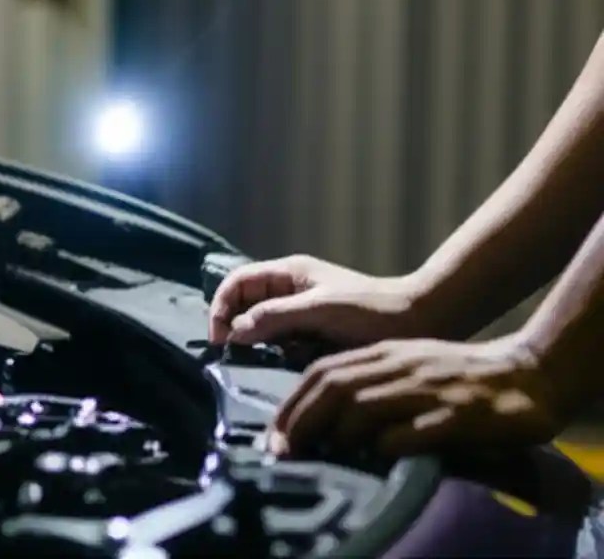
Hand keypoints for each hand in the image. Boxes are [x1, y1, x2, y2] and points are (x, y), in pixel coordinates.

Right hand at [208, 254, 429, 346]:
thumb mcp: (320, 309)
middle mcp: (290, 292)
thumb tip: (235, 331)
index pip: (236, 283)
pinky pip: (282, 346)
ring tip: (261, 364)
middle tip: (236, 358)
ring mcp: (301, 314)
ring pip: (261, 329)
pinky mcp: (313, 337)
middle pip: (244, 306)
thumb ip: (275, 316)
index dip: (221, 307)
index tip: (222, 340)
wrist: (421, 321)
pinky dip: (277, 357)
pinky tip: (286, 367)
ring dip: (257, 346)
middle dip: (236, 330)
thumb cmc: (373, 310)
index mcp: (289, 274)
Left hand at [268, 337, 566, 457]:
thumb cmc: (459, 375)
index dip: (292, 405)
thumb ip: (370, 382)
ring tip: (323, 457)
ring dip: (336, 434)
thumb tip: (327, 421)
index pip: (322, 372)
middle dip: (300, 422)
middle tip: (283, 453)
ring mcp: (427, 389)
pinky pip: (410, 432)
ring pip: (363, 407)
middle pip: (333, 387)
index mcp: (385, 353)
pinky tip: (374, 461)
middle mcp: (400, 367)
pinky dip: (385, 447)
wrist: (527, 373)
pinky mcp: (456, 415)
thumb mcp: (408, 366)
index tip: (274, 435)